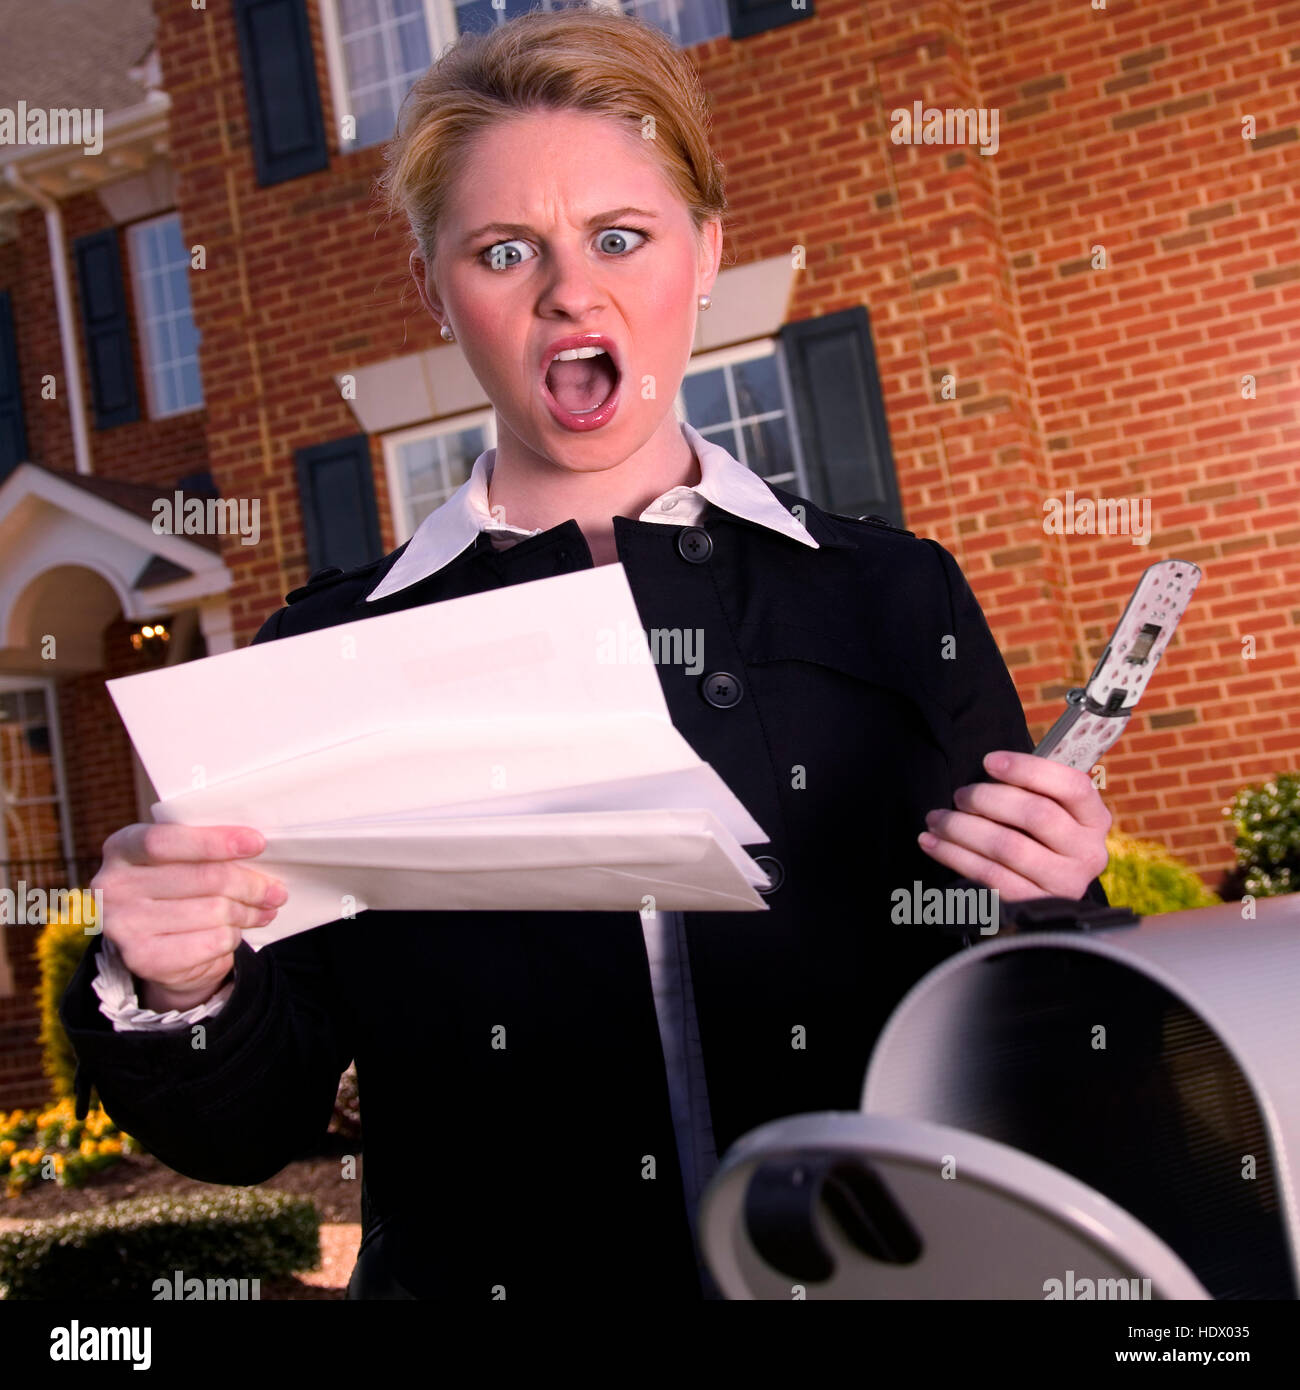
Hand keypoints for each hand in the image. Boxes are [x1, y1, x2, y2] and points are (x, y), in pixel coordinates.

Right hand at [91, 823, 287, 1011]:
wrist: (154, 942)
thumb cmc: (175, 886)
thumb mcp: (180, 858)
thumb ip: (206, 848)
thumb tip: (257, 850)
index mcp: (121, 848)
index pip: (166, 841)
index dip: (215, 842)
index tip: (257, 843)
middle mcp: (112, 886)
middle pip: (203, 878)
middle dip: (250, 884)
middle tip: (276, 891)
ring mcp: (123, 925)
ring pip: (214, 911)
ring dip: (247, 912)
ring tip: (261, 910)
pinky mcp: (143, 960)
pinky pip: (211, 942)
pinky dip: (232, 937)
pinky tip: (234, 932)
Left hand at [917, 750, 1110, 900]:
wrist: (1038, 896)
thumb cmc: (1033, 838)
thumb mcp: (1044, 810)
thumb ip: (1028, 789)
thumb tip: (988, 767)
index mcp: (1094, 819)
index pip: (1072, 786)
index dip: (1028, 769)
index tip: (989, 761)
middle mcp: (1088, 853)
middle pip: (1036, 814)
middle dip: (987, 799)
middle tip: (960, 795)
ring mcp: (1065, 883)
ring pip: (1008, 846)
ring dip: (962, 828)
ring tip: (936, 819)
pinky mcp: (1034, 905)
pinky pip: (989, 876)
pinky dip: (954, 855)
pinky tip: (931, 843)